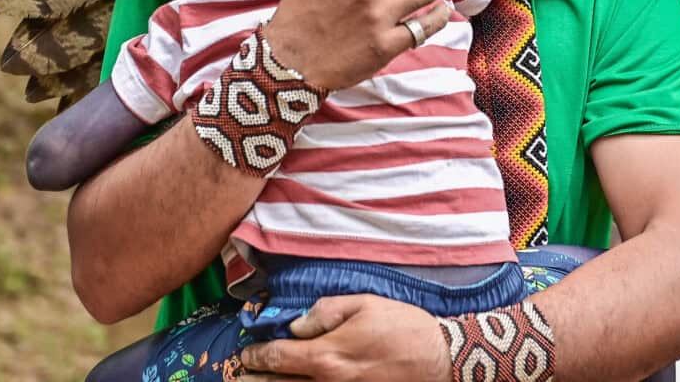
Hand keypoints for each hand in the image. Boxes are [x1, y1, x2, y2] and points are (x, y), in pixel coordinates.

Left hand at [236, 294, 449, 381]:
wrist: (440, 359)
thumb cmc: (403, 327)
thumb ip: (324, 312)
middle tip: (238, 376)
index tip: (246, 354)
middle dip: (254, 381)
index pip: (278, 358)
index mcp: (326, 355)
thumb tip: (296, 324)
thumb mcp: (364, 304)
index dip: (256, 356)